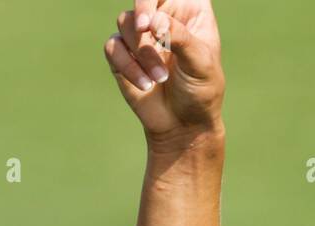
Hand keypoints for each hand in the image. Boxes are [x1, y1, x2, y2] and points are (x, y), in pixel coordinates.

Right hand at [103, 0, 224, 149]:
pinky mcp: (122, 53)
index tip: (156, 15)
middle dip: (141, 10)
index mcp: (190, 12)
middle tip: (145, 28)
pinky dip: (129, 67)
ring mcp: (141, 34)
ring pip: (126, 21)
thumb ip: (179, 37)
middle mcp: (163, 16)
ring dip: (142, 52)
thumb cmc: (201, 91)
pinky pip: (113, 47)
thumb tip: (153, 20)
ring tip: (161, 77)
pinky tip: (146, 85)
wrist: (184, 125)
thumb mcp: (200, 64)